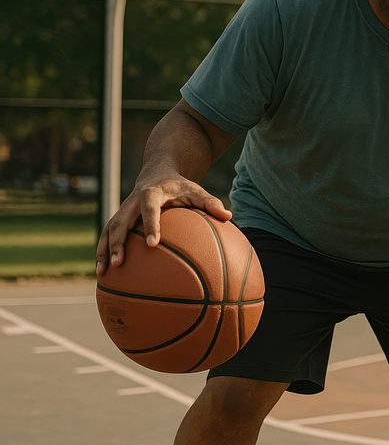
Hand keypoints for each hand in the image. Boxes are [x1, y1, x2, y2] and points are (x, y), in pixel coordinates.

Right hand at [96, 172, 231, 275]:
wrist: (156, 172)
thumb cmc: (180, 186)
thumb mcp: (196, 190)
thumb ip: (210, 202)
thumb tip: (229, 216)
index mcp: (152, 193)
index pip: (149, 209)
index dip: (150, 225)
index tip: (153, 244)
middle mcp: (132, 201)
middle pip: (120, 221)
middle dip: (117, 242)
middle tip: (119, 263)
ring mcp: (123, 210)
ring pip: (108, 230)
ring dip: (104, 250)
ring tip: (103, 273)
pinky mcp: (118, 218)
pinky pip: (107, 235)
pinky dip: (103, 251)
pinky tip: (103, 272)